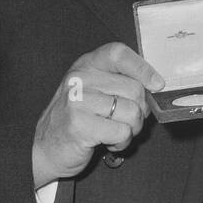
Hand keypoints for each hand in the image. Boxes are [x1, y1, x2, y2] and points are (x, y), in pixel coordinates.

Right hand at [32, 43, 162, 185]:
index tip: (157, 84)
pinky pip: (122, 132)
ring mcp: (77, 101)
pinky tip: (107, 141)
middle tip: (125, 121)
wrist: (45, 149)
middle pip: (135, 89)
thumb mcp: (94, 91)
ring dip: (131, 129)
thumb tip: (155, 86)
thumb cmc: (78, 119)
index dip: (142, 68)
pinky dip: (121, 142)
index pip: (118, 53)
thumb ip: (119, 82)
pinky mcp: (79, 125)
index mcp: (86, 65)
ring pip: (132, 112)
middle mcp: (80, 78)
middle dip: (139, 111)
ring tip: (114, 132)